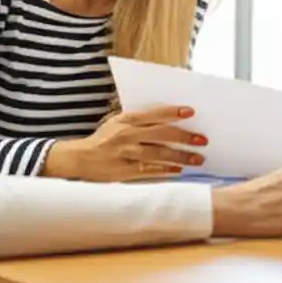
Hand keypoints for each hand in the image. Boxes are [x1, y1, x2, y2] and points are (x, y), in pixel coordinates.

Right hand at [43, 105, 205, 181]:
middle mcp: (126, 135)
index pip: (153, 114)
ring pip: (157, 154)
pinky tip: (179, 170)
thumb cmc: (104, 138)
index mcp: (126, 120)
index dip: (172, 112)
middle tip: (202, 140)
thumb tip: (169, 117)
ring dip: (180, 157)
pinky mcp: (123, 170)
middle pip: (160, 135)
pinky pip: (149, 171)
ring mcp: (125, 154)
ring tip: (197, 159)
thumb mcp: (118, 122)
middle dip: (183, 137)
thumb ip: (140, 120)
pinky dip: (165, 170)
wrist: (79, 158)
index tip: (191, 112)